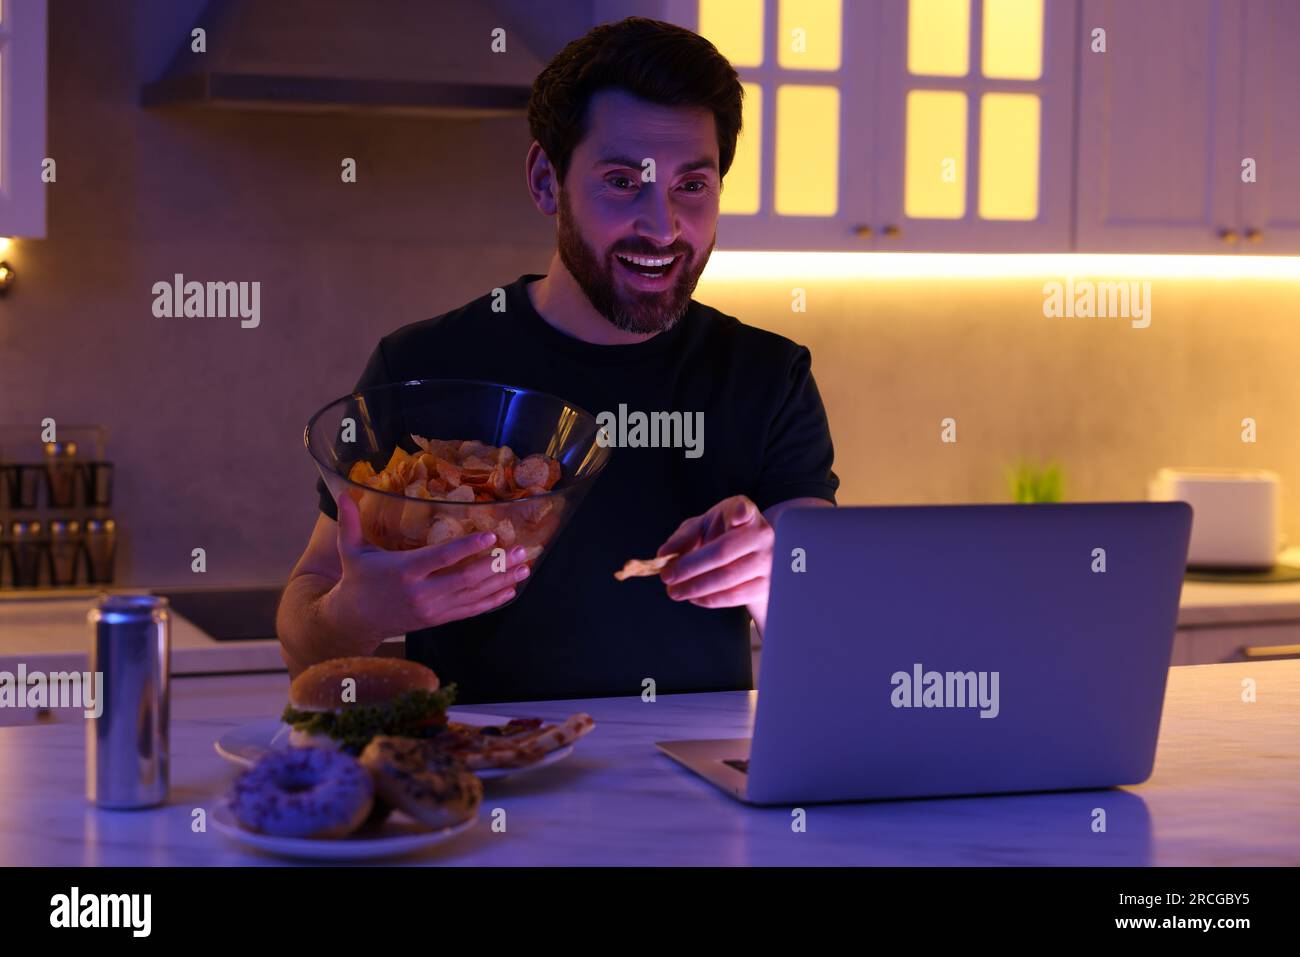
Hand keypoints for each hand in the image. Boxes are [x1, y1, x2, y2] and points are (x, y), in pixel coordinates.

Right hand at [324, 494, 530, 643]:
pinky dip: (492, 601)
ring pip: (473, 595)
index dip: (467, 548)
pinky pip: (470, 611)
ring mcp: (432, 609)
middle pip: (465, 579)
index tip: (491, 538)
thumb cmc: (357, 578)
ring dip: (501, 581)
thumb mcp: (351, 549)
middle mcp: (422, 592)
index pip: (441, 558)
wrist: (356, 619)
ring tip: (525, 567)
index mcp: (404, 571)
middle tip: (519, 551)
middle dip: (496, 565)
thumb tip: (343, 492)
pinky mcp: (438, 620)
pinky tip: (511, 590)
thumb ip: (350, 521)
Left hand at [655, 495, 773, 619]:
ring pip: (727, 579)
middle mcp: (762, 536)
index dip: (741, 513)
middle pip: (722, 552)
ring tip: (674, 591)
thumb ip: (684, 536)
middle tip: (667, 576)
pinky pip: (734, 597)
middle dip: (690, 567)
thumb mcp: (703, 527)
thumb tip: (664, 554)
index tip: (737, 516)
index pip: (745, 510)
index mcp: (747, 514)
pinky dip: (709, 599)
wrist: (749, 556)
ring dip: (695, 588)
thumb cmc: (722, 537)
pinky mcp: (766, 587)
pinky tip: (694, 597)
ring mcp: (768, 562)